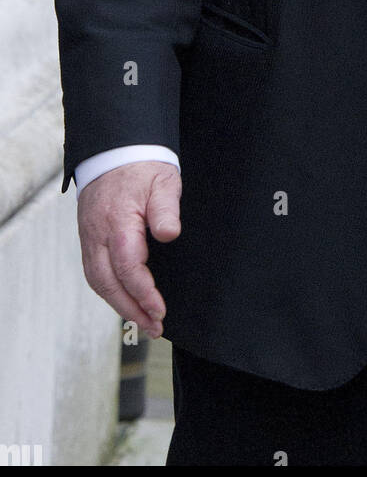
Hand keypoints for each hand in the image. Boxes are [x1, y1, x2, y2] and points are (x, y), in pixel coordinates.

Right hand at [77, 161, 180, 340]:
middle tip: (154, 326)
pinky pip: (94, 271)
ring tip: (142, 321)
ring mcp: (89, 237)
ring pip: (97, 280)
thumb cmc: (143, 167)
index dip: (143, 293)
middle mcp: (97, 234)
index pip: (128, 267)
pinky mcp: (88, 238)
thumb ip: (166, 208)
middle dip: (130, 309)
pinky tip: (125, 299)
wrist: (116, 150)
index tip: (160, 310)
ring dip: (118, 304)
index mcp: (118, 222)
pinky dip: (109, 290)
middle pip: (107, 282)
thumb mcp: (163, 181)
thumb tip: (169, 234)